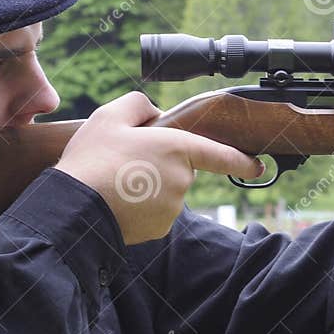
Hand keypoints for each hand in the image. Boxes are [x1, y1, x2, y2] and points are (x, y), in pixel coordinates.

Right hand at [55, 91, 263, 243]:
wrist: (75, 206)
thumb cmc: (93, 158)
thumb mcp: (111, 115)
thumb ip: (140, 105)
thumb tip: (156, 115)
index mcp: (178, 148)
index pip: (221, 155)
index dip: (243, 161)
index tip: (258, 166)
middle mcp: (183, 179)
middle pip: (181, 169)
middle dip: (161, 164)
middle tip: (126, 161)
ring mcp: (173, 207)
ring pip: (167, 191)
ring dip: (150, 186)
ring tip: (117, 181)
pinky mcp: (159, 228)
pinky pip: (156, 212)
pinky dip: (142, 206)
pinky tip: (119, 199)